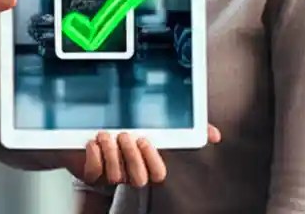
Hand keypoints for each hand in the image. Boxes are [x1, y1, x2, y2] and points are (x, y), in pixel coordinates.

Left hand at [64, 126, 221, 187]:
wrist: (90, 131)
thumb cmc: (127, 129)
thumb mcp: (159, 126)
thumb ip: (188, 129)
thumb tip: (214, 135)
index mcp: (147, 163)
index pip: (158, 174)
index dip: (151, 160)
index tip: (145, 139)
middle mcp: (131, 173)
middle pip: (138, 179)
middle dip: (131, 156)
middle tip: (125, 135)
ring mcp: (111, 176)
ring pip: (115, 176)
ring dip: (110, 153)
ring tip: (106, 135)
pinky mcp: (92, 174)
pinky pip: (94, 173)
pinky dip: (94, 156)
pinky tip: (94, 143)